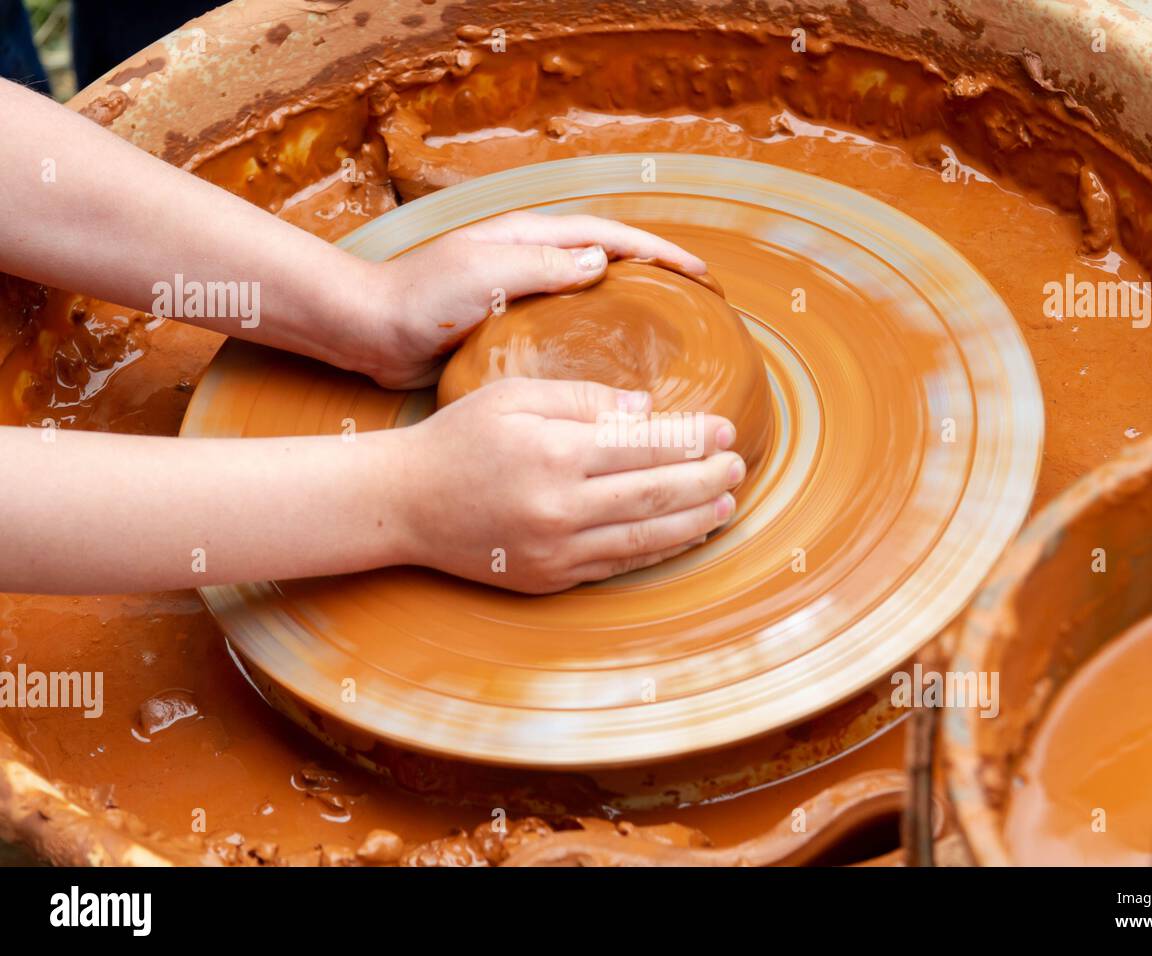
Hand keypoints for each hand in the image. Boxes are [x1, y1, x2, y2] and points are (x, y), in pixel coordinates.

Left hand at [361, 211, 706, 388]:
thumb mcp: (486, 275)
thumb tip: (601, 261)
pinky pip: (567, 325)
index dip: (659, 253)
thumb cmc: (422, 299)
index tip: (701, 275)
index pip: (610, 236)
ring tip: (671, 328)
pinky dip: (599, 333)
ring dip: (633, 300)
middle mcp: (530, 259)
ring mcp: (521, 291)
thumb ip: (543, 266)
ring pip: (591, 291)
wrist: (371, 331)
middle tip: (699, 299)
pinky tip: (614, 361)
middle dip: (657, 270)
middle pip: (609, 257)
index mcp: (530, 237)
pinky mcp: (509, 325)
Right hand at [393, 378, 743, 592]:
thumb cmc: (458, 438)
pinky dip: (659, 551)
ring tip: (727, 502)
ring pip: (646, 537)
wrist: (402, 503)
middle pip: (657, 494)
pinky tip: (685, 535)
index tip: (724, 429)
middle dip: (706, 479)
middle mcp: (561, 506)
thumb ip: (584, 398)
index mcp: (555, 451)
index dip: (692, 439)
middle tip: (738, 465)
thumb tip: (646, 409)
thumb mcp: (514, 395)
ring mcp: (556, 549)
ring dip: (695, 520)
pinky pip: (619, 565)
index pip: (645, 445)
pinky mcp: (550, 578)